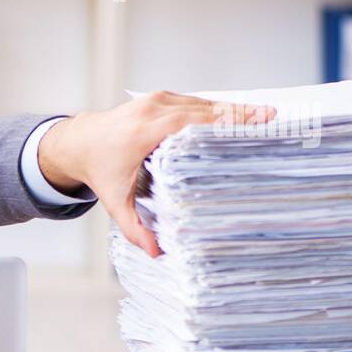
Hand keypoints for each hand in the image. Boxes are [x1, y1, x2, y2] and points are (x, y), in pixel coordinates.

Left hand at [38, 91, 275, 256]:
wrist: (78, 142)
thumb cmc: (101, 171)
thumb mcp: (115, 202)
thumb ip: (135, 228)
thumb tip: (157, 253)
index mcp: (143, 133)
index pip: (191, 124)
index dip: (223, 124)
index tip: (254, 126)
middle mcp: (151, 110)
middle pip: (203, 110)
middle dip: (238, 116)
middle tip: (273, 121)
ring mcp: (155, 100)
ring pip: (202, 102)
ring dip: (231, 110)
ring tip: (264, 118)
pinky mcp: (159, 98)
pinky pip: (193, 101)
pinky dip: (215, 108)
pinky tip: (239, 116)